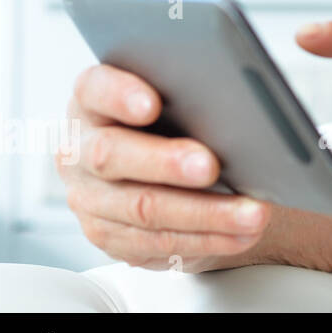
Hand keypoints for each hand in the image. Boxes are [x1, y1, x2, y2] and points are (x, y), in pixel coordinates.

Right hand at [58, 64, 331, 271]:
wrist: (167, 169)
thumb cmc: (176, 120)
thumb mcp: (175, 100)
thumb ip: (188, 97)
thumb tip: (235, 107)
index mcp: (92, 101)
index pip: (95, 89)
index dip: (119, 95)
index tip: (151, 104)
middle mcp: (80, 149)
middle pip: (112, 155)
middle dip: (166, 162)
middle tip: (210, 166)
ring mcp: (90, 197)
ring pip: (142, 208)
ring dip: (205, 213)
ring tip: (251, 212)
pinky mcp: (109, 236)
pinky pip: (158, 243)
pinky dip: (207, 238)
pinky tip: (240, 233)